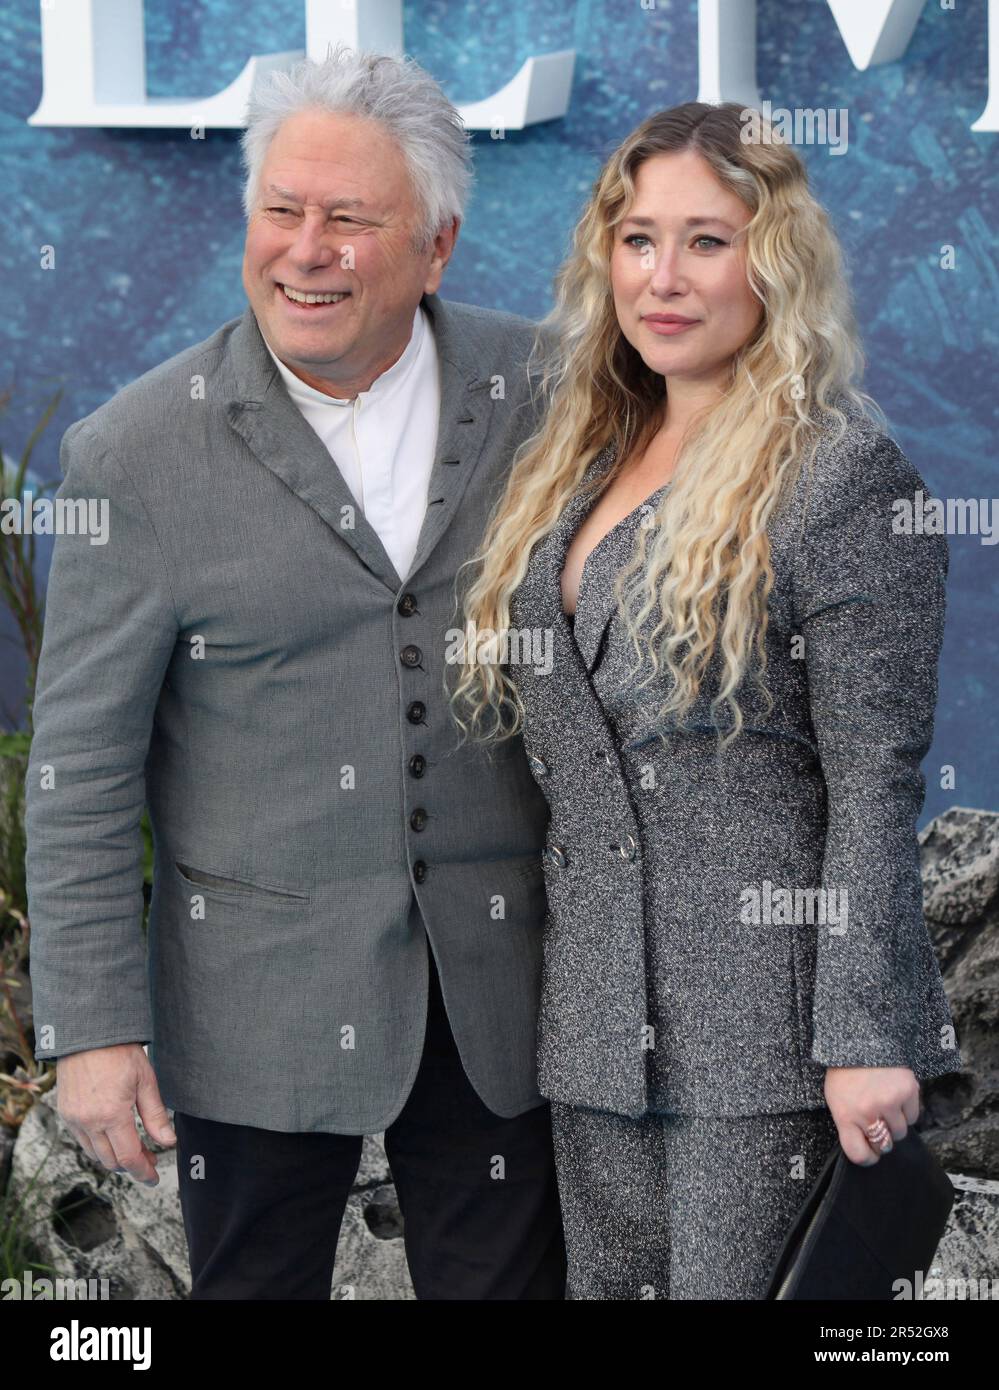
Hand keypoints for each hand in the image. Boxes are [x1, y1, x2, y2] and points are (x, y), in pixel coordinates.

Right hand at [55, 1042, 176, 1185]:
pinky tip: (113, 1138)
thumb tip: (168, 1141)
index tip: (153, 1177)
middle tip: (149, 1159)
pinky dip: (98, 1146)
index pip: (129, 1157)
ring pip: (95, 1154)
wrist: (88, 1033)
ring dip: (114, 1158)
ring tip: (134, 1149)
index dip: (143, 1172)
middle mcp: (89, 1121)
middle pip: (111, 1161)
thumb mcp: (146, 1081)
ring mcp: (73, 1119)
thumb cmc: (119, 1052)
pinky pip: (82, 1141)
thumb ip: (155, 1116)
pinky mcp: (65, 1113)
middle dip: (132, 1166)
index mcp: (111, 1115)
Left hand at [823, 1066, 920, 1165]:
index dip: (867, 1157)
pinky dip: (907, 1111)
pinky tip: (896, 1096)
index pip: (859, 1155)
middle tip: (878, 1123)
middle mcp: (868, 1112)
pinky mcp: (908, 1091)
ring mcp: (890, 1102)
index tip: (870, 1152)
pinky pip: (913, 1116)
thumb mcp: (835, 1099)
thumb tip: (866, 1147)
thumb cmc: (845, 1072)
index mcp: (845, 1115)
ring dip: (895, 1124)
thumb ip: (848, 1124)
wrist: (861, 1040)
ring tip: (886, 1105)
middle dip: (882, 1138)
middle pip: (884, 1146)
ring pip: (901, 1132)